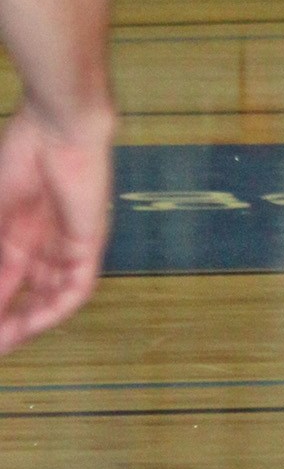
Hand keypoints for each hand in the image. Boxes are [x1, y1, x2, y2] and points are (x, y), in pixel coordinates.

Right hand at [0, 102, 113, 354]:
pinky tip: (34, 324)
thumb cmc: (20, 157)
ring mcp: (68, 243)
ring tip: (6, 341)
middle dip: (9, 321)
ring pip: (52, 295)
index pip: (7, 282)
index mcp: (21, 233)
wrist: (57, 127)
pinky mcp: (89, 241)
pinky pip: (77, 286)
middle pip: (29, 293)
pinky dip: (55, 308)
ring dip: (30, 322)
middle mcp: (46, 243)